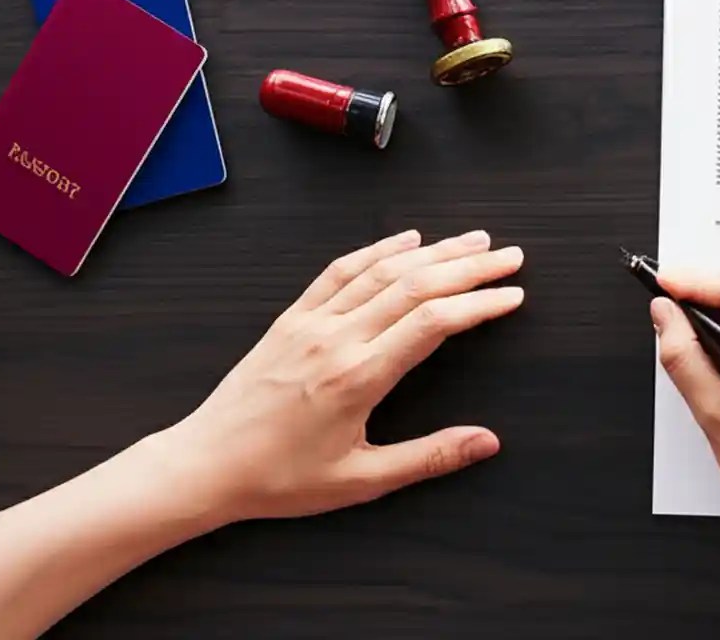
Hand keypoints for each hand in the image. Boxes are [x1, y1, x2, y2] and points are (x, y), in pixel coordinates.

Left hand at [160, 229, 524, 523]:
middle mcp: (336, 339)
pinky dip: (377, 249)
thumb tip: (486, 442)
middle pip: (416, 285)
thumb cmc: (279, 479)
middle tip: (510, 256)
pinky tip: (405, 240)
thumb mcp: (361, 479)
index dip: (480, 303)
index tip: (513, 294)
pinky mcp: (291, 318)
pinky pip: (340, 271)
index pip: (434, 322)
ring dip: (434, 251)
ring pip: (383, 271)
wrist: (206, 464)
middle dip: (469, 266)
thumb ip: (429, 457)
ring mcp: (311, 322)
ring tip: (473, 240)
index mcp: (358, 377)